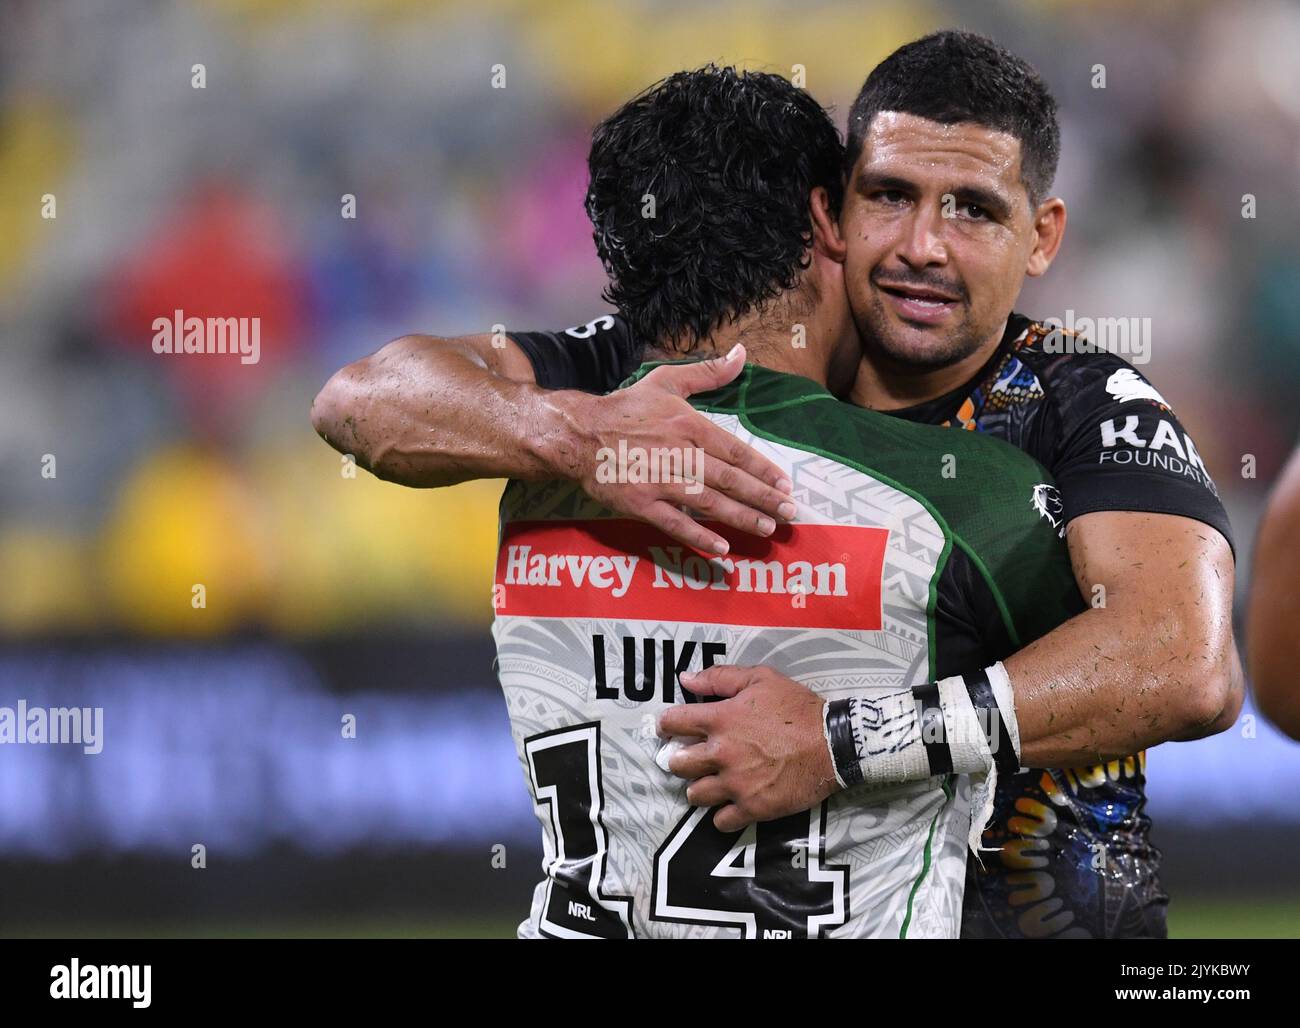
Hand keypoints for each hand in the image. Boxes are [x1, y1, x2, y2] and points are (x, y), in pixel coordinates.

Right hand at [547, 344, 796, 554]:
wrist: (578, 433)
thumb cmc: (625, 408)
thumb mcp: (667, 381)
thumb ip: (708, 372)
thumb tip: (741, 352)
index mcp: (689, 425)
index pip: (736, 451)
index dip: (763, 469)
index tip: (785, 484)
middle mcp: (679, 453)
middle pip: (729, 479)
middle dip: (764, 497)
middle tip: (791, 512)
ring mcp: (659, 480)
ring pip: (709, 502)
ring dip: (742, 517)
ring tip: (768, 527)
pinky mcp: (640, 503)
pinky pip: (674, 523)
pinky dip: (699, 536)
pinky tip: (723, 547)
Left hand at [657, 665, 838, 831]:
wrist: (833, 744)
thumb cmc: (798, 708)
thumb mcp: (761, 679)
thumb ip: (720, 678)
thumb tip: (686, 678)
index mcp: (720, 719)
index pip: (674, 722)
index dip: (667, 725)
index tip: (669, 729)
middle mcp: (721, 753)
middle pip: (678, 764)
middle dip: (680, 760)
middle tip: (693, 759)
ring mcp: (735, 783)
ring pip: (695, 795)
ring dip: (699, 789)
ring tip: (710, 784)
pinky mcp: (752, 808)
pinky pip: (721, 821)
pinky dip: (722, 815)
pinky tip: (730, 806)